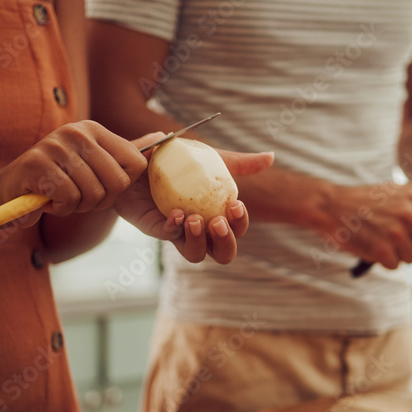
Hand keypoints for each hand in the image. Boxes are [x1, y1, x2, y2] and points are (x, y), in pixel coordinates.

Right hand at [0, 120, 147, 226]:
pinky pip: (69, 198)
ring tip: (61, 196)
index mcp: (94, 129)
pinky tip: (48, 199)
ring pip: (93, 193)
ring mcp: (55, 145)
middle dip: (101, 201)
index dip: (123, 186)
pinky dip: (61, 208)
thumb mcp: (93, 163)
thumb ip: (126, 152)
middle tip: (79, 198)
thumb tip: (162, 138)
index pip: (136, 162)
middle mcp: (76, 132)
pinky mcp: (37, 163)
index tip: (103, 188)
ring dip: (78, 206)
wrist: (10, 189)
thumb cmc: (57, 180)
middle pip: (118, 182)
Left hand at [115, 144, 273, 263]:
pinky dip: (174, 228)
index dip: (240, 222)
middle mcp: (201, 229)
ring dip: (200, 240)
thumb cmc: (178, 163)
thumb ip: (238, 162)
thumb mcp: (210, 159)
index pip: (237, 228)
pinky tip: (176, 213)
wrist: (139, 159)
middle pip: (224, 253)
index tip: (235, 204)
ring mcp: (177, 231)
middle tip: (218, 221)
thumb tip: (272, 157)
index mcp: (217, 213)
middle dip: (226, 241)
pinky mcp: (155, 227)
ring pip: (196, 255)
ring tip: (195, 219)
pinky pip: (168, 237)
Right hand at [321, 176, 411, 268]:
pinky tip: (373, 245)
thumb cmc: (367, 198)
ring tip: (382, 237)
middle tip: (396, 233)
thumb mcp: (397, 188)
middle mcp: (409, 214)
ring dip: (398, 253)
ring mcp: (395, 233)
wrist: (332, 207)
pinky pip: (394, 265)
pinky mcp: (381, 249)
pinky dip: (384, 259)